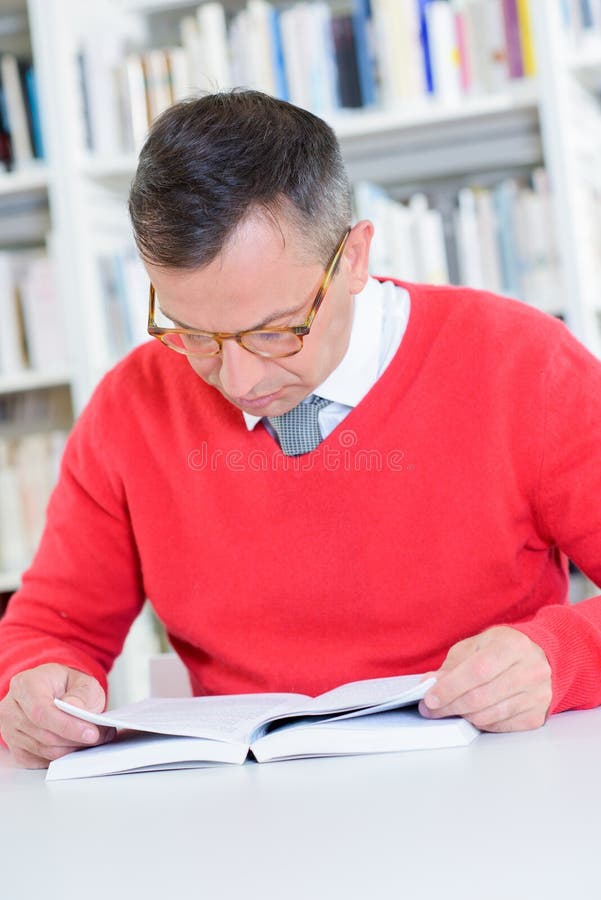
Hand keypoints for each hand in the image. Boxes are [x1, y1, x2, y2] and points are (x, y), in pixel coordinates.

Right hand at [0, 663, 115, 767]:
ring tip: (91, 740)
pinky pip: (40, 760)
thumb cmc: (65, 686)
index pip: (41, 711)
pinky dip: (61, 757)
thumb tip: (75, 708)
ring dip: (70, 749)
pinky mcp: (16, 749)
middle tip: (99, 738)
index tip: (91, 733)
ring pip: (43, 750)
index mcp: (25, 685)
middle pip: (42, 734)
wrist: (54, 693)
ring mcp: (10, 731)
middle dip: (74, 739)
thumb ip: (82, 693)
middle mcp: (11, 708)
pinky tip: (75, 746)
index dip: (67, 725)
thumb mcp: (82, 681)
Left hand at [420, 626, 551, 732]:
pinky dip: (481, 723)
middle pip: (482, 697)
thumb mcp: (476, 646)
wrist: (539, 657)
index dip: (450, 687)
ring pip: (489, 715)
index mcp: (513, 645)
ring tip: (451, 710)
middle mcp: (531, 670)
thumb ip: (453, 665)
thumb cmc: (503, 650)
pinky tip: (473, 713)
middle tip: (432, 709)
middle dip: (451, 706)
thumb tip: (430, 684)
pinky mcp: (537, 715)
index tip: (430, 698)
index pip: (477, 671)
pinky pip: (500, 727)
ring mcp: (537, 695)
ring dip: (464, 716)